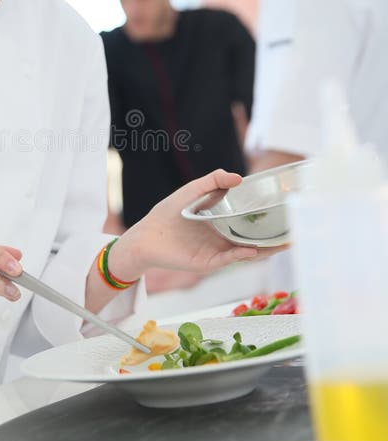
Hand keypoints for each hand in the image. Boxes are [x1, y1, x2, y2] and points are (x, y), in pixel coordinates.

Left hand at [108, 170, 287, 279]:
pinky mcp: (208, 263)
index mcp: (222, 220)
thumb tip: (238, 177)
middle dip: (275, 236)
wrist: (146, 236)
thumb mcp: (192, 191)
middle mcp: (224, 236)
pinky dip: (242, 255)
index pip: (249, 218)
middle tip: (295, 229)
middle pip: (255, 237)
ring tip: (285, 243)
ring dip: (266, 249)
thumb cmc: (167, 213)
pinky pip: (229, 259)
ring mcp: (218, 251)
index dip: (267, 216)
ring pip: (247, 251)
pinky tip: (254, 250)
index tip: (286, 209)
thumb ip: (213, 181)